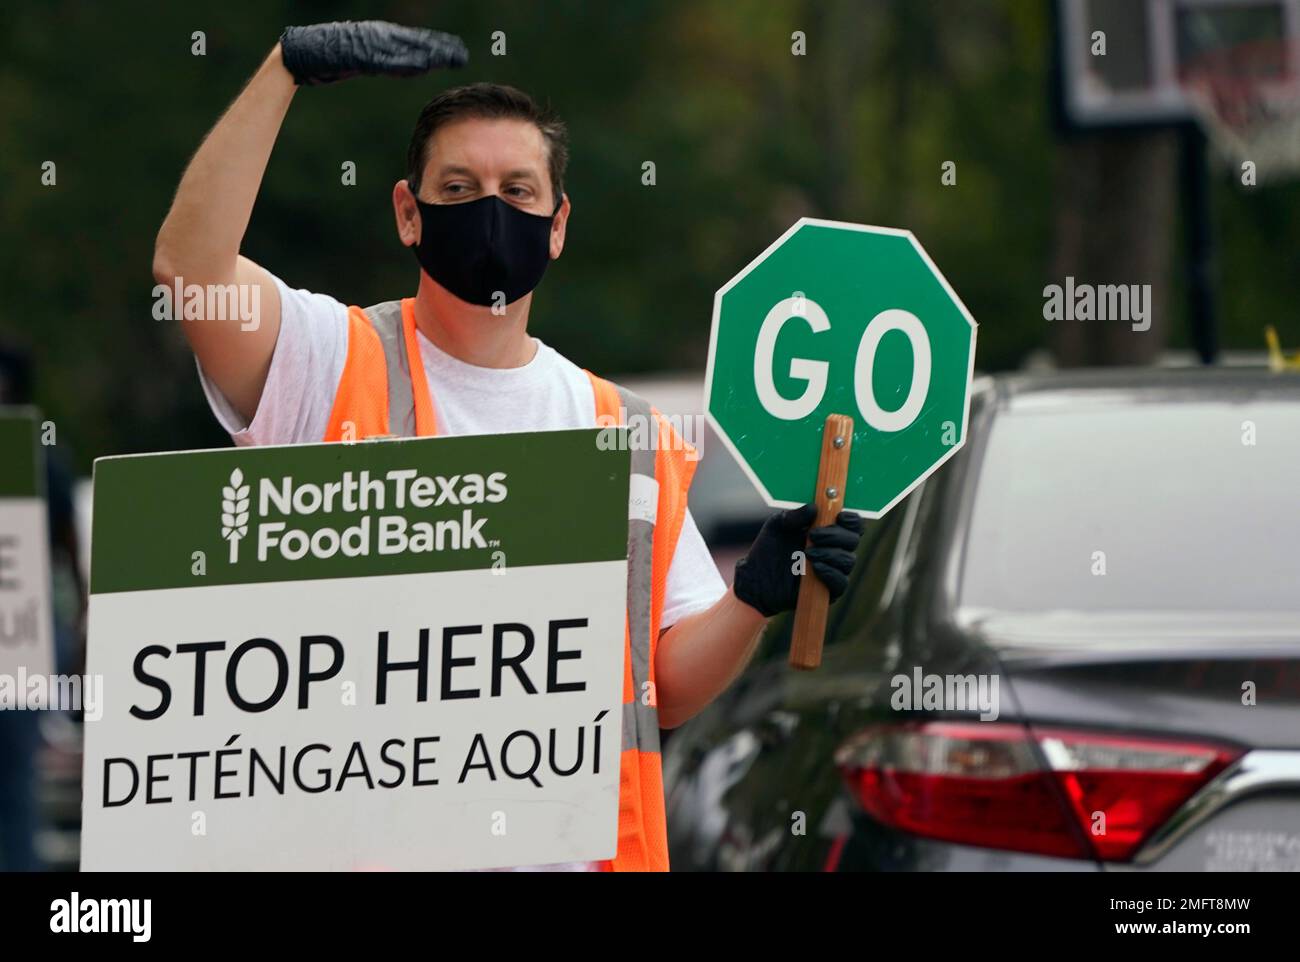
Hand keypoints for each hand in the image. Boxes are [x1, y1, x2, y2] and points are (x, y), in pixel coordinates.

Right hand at [279, 21, 468, 85]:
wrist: (302, 53)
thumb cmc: (331, 57)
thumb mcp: (367, 60)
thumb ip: (391, 62)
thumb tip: (412, 68)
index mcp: (382, 36)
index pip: (416, 41)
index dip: (438, 45)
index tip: (458, 51)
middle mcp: (379, 36)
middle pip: (416, 43)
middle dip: (440, 49)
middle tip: (463, 56)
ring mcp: (370, 44)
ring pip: (405, 50)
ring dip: (428, 55)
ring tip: (448, 60)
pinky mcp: (360, 54)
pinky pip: (386, 60)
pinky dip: (404, 64)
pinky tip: (421, 67)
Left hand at [733, 503, 864, 616]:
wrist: (756, 578)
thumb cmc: (769, 549)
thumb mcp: (777, 526)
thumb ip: (794, 516)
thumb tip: (814, 507)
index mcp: (827, 531)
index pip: (852, 524)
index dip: (852, 519)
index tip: (840, 517)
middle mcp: (835, 550)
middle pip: (853, 540)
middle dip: (836, 535)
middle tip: (813, 535)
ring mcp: (833, 570)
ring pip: (848, 560)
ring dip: (830, 554)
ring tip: (807, 553)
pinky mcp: (828, 591)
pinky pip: (841, 582)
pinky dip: (830, 573)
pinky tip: (815, 567)